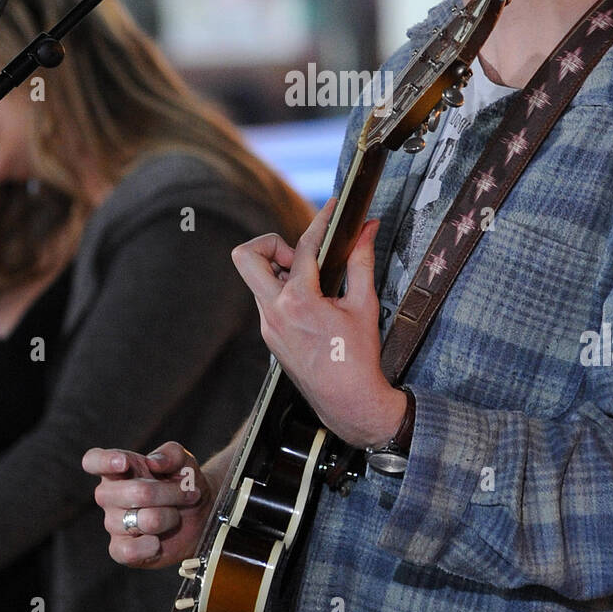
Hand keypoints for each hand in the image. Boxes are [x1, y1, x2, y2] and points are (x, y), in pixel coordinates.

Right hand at [83, 442, 213, 568]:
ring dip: (169, 516)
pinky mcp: (120, 549)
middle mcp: (109, 495)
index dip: (104, 461)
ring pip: (142, 520)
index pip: (94, 461)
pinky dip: (149, 546)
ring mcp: (113, 523)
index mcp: (119, 469)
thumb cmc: (183, 483)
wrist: (198, 517)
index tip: (124, 463)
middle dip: (170, 493)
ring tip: (176, 515)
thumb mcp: (184, 462)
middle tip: (188, 493)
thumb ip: (172, 454)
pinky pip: (128, 551)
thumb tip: (153, 461)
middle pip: (135, 492)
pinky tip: (158, 542)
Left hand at [231, 199, 404, 448]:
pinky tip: (312, 300)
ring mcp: (268, 325)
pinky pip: (266, 299)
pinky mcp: (270, 335)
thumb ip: (362, 261)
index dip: (321, 221)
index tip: (333, 208)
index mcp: (298, 301)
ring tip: (313, 280)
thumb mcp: (365, 305)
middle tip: (299, 256)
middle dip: (271, 244)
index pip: (303, 247)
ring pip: (256, 279)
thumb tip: (367, 230)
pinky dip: (284, 290)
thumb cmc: (358, 359)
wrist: (348, 403)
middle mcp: (274, 312)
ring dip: (279, 269)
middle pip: (246, 256)